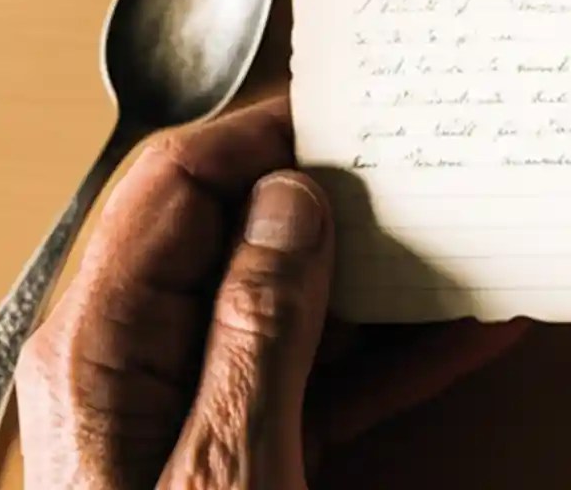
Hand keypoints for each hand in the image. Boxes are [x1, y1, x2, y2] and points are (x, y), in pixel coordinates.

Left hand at [14, 96, 526, 488]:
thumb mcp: (224, 459)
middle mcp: (144, 356)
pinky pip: (329, 376)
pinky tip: (467, 335)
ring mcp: (201, 400)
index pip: (171, 187)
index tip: (335, 116)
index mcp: (104, 341)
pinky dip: (396, 355)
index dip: (252, 138)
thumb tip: (288, 206)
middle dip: (327, 201)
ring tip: (458, 242)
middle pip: (238, 235)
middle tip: (410, 170)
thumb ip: (255, 324)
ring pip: (296, 302)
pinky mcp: (252, 442)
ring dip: (380, 279)